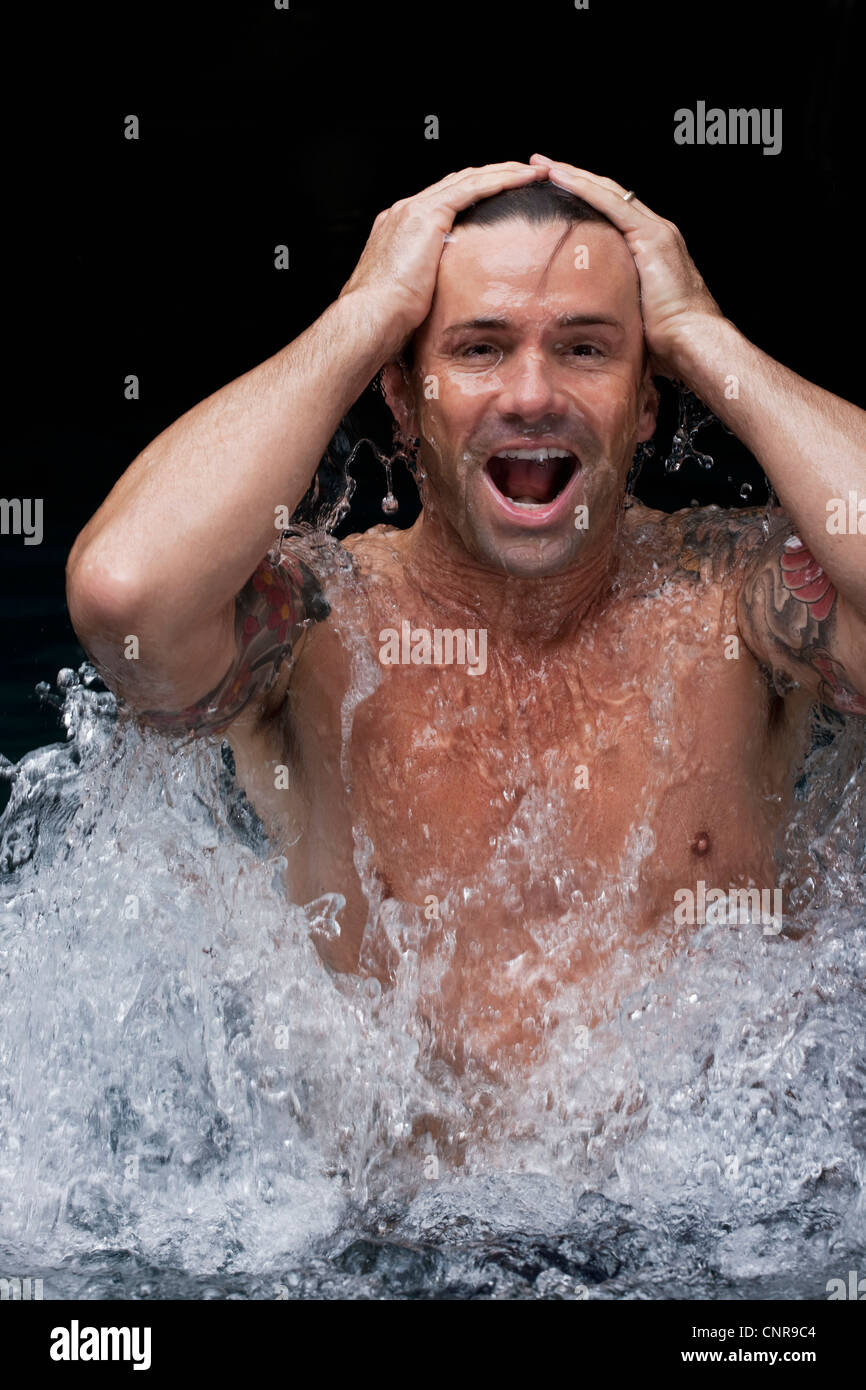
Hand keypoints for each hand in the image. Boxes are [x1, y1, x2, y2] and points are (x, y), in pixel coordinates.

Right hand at [338, 162, 547, 356]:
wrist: (370, 318)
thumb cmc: (385, 321)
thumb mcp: (410, 300)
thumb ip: (427, 289)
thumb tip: (443, 306)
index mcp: (398, 230)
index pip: (444, 202)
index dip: (474, 195)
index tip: (498, 199)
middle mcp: (404, 212)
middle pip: (457, 183)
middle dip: (492, 177)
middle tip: (523, 176)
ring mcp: (414, 210)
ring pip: (468, 179)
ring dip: (503, 173)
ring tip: (532, 172)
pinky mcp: (428, 215)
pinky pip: (473, 188)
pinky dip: (501, 180)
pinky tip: (524, 178)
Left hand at [529, 153, 724, 376]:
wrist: (691, 341)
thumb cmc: (665, 340)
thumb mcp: (631, 312)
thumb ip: (613, 301)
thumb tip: (586, 317)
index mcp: (650, 247)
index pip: (610, 211)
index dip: (583, 196)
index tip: (554, 188)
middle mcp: (655, 231)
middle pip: (607, 194)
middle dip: (574, 177)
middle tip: (540, 166)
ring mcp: (654, 230)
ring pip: (607, 191)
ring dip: (572, 175)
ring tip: (541, 165)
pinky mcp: (650, 236)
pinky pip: (610, 203)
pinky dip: (583, 188)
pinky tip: (558, 177)